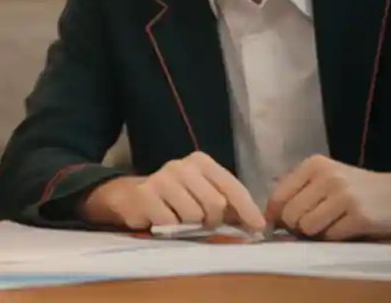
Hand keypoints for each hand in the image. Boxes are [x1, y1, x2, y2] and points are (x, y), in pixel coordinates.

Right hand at [80, 152, 265, 231]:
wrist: (131, 196)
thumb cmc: (176, 197)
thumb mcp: (203, 193)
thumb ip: (229, 205)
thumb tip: (257, 224)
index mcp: (201, 162)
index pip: (231, 186)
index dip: (247, 209)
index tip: (259, 228)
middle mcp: (183, 165)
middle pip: (216, 204)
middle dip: (213, 221)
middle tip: (203, 223)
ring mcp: (163, 178)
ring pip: (194, 216)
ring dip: (190, 226)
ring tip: (179, 219)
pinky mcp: (146, 195)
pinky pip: (171, 223)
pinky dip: (170, 228)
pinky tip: (162, 220)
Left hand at [265, 155, 390, 240]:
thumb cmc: (359, 190)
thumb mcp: (327, 179)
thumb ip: (299, 193)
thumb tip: (270, 220)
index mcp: (314, 164)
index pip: (278, 197)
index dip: (277, 217)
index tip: (283, 226)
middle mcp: (327, 176)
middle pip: (290, 215)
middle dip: (298, 228)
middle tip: (316, 225)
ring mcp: (344, 195)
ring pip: (307, 228)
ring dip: (317, 234)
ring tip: (334, 225)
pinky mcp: (360, 216)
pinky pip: (330, 237)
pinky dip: (336, 238)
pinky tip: (350, 228)